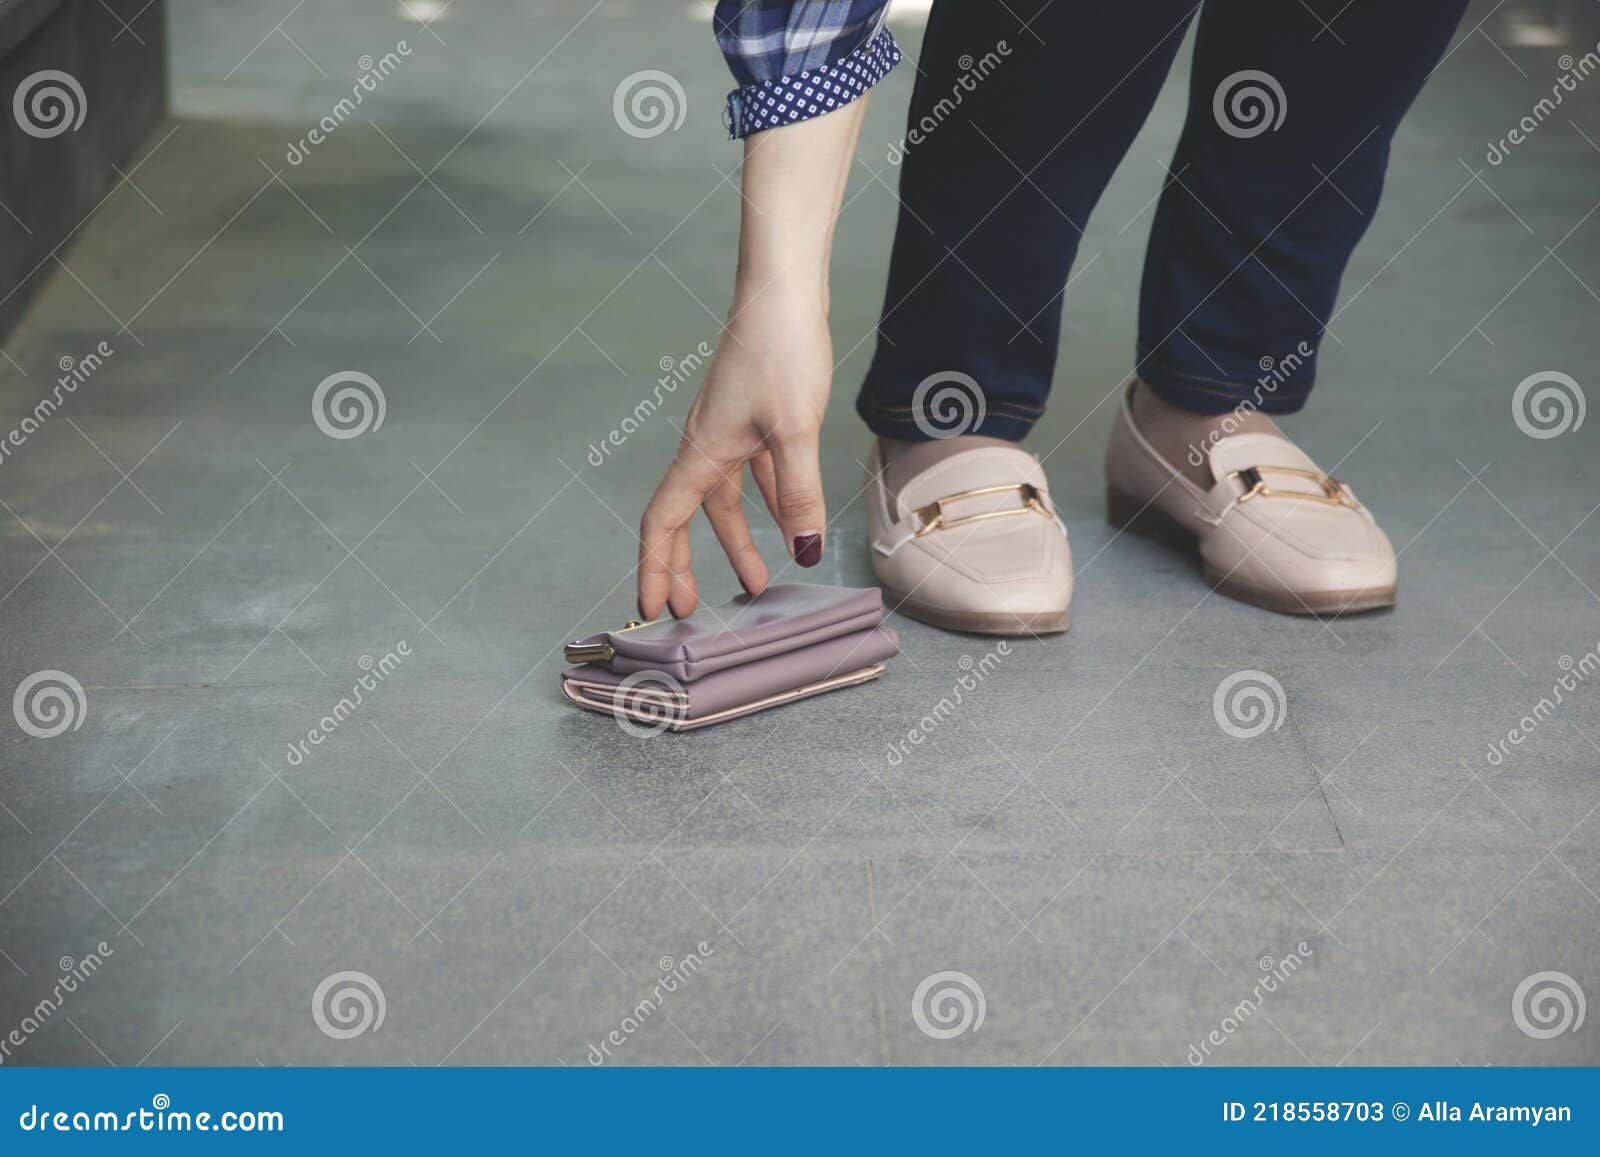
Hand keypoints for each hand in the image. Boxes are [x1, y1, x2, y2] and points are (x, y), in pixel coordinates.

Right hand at [637, 284, 829, 619]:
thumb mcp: (794, 430)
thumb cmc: (781, 348)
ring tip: (754, 580)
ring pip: (723, 499)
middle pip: (687, 517)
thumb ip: (797, 493)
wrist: (784, 286)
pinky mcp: (757, 413)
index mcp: (702, 451)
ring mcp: (731, 428)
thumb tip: (803, 551)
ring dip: (735, 539)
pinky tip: (787, 519)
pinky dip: (765, 502)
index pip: (664, 521)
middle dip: (687, 565)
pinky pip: (752, 473)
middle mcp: (708, 443)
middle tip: (691, 609)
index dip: (654, 567)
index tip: (652, 608)